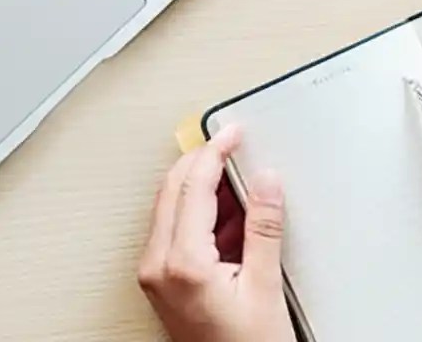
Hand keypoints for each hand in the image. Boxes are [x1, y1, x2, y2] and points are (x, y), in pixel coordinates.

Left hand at [138, 126, 295, 341]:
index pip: (193, 185)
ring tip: (241, 182)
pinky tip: (230, 215)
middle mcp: (158, 265)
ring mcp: (156, 274)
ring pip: (171, 207)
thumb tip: (266, 182)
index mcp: (181, 262)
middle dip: (203, 162)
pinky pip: (174, 230)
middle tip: (233, 146)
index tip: (233, 134)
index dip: (215, 152)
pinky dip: (199, 213)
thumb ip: (264, 228)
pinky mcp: (161, 281)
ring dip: (202, 187)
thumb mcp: (265, 287)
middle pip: (173, 189)